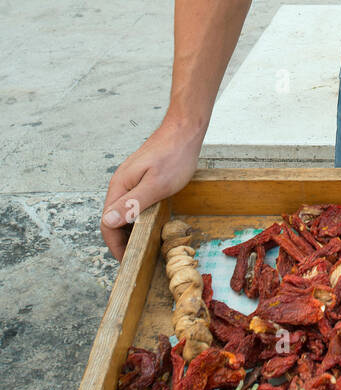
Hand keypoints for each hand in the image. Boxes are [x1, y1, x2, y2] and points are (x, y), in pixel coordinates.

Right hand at [100, 116, 205, 259]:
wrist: (185, 128)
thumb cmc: (174, 156)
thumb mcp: (157, 185)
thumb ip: (132, 204)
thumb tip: (108, 221)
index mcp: (120, 186)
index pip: (107, 223)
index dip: (115, 245)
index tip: (128, 261)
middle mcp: (121, 183)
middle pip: (113, 218)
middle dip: (122, 240)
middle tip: (139, 258)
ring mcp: (131, 179)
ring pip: (123, 210)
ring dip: (130, 229)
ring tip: (146, 245)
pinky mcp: (141, 176)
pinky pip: (134, 202)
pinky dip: (139, 216)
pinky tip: (153, 222)